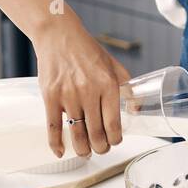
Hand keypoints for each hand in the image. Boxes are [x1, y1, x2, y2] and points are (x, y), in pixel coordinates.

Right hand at [32, 14, 131, 158]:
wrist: (59, 35)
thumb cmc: (87, 50)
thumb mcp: (114, 66)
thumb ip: (128, 88)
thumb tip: (136, 110)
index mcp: (108, 85)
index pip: (113, 123)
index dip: (115, 139)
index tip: (115, 142)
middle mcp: (89, 91)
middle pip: (96, 133)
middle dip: (100, 148)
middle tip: (101, 149)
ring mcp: (68, 95)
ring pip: (76, 133)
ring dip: (82, 149)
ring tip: (85, 152)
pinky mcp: (50, 96)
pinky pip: (53, 127)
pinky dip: (56, 143)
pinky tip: (60, 152)